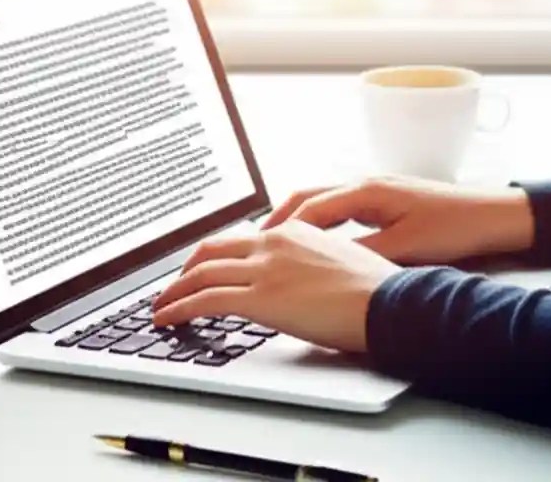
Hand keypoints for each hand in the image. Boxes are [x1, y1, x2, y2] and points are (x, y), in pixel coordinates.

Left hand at [151, 221, 400, 352]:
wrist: (389, 304)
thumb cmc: (376, 291)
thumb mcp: (339, 262)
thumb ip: (310, 264)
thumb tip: (301, 282)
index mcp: (293, 232)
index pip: (241, 238)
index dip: (215, 254)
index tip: (204, 266)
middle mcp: (273, 243)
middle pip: (212, 249)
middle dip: (186, 268)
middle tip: (174, 284)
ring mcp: (264, 268)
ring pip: (201, 273)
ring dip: (173, 291)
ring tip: (160, 306)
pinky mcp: (259, 298)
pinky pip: (204, 300)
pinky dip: (178, 308)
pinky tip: (167, 318)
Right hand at [262, 176, 533, 265]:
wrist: (493, 215)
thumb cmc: (455, 227)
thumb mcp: (405, 248)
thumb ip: (363, 254)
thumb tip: (327, 264)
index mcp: (367, 191)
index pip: (309, 209)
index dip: (281, 230)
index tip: (259, 248)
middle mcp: (366, 183)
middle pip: (308, 196)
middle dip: (279, 218)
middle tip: (255, 242)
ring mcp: (375, 189)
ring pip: (323, 200)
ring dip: (298, 218)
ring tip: (277, 241)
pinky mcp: (386, 199)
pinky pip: (340, 207)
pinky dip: (320, 221)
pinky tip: (318, 240)